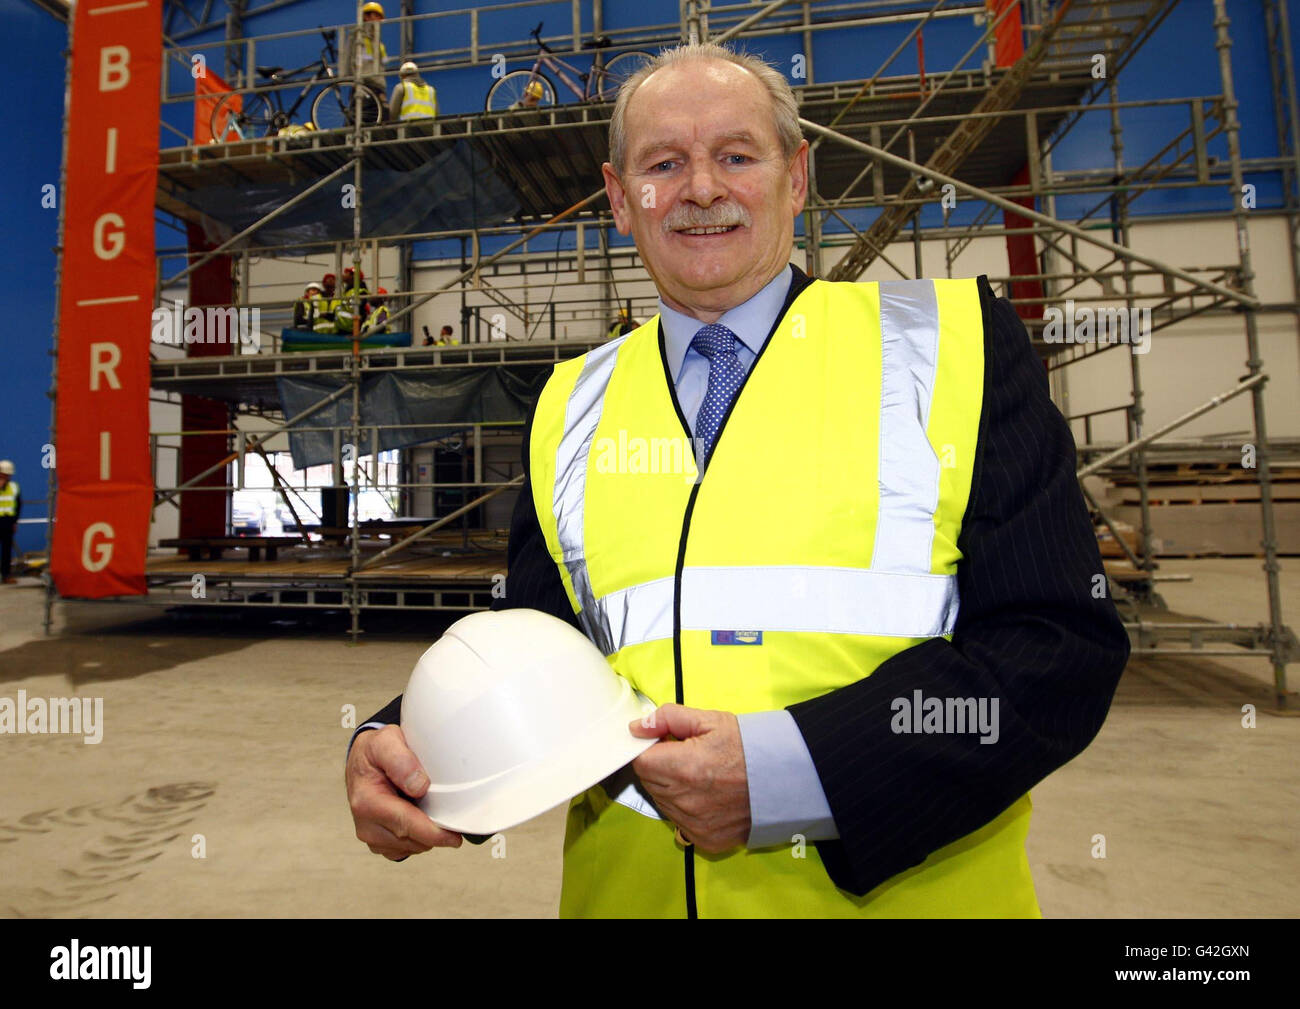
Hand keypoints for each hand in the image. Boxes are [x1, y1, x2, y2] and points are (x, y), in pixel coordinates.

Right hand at [345, 724, 461, 859]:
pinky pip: (407, 849)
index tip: (455, 836)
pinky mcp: (379, 842)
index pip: (405, 825)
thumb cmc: (375, 750)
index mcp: (367, 802)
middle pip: (412, 840)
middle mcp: (366, 823)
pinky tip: (420, 816)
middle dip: (435, 832)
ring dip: (426, 834)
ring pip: (412, 847)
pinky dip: (419, 837)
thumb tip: (419, 786)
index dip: (433, 833)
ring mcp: (371, 835)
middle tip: (451, 814)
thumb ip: (401, 760)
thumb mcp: (385, 741)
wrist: (362, 758)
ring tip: (428, 807)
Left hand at [629, 704, 750, 853]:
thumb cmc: (749, 747)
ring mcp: (694, 824)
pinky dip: (686, 809)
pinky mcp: (704, 839)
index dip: (650, 749)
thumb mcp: (710, 720)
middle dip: (660, 767)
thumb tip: (637, 727)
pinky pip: (679, 822)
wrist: (785, 780)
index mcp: (682, 768)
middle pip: (648, 782)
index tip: (666, 743)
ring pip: (662, 802)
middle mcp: (684, 801)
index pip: (640, 761)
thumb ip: (668, 718)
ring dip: (671, 788)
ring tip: (700, 776)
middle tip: (686, 756)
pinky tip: (707, 796)